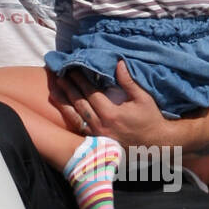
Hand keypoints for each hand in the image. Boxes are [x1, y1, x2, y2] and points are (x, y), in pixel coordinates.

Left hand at [50, 61, 171, 147]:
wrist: (155, 145)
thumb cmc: (150, 120)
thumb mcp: (143, 99)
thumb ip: (129, 82)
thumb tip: (118, 62)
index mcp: (111, 114)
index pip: (91, 93)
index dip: (80, 80)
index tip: (72, 69)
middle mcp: (100, 125)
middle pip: (79, 103)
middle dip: (68, 88)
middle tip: (58, 76)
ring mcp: (97, 135)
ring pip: (75, 117)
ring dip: (63, 103)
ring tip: (53, 91)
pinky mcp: (96, 142)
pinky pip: (78, 128)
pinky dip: (69, 118)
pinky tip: (63, 110)